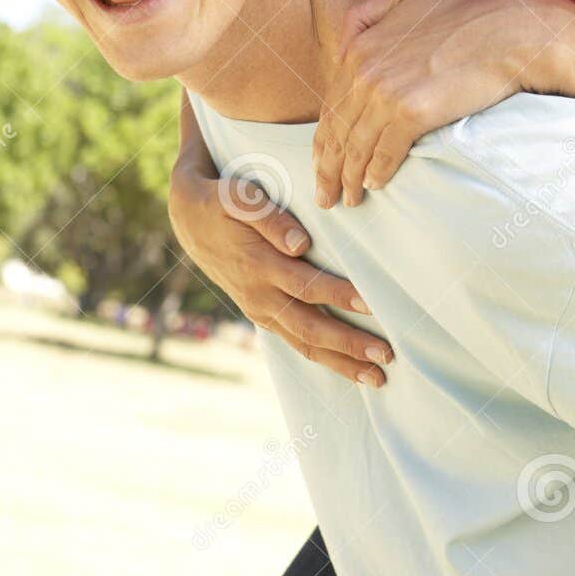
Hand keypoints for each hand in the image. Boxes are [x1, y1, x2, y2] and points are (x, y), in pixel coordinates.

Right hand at [167, 156, 392, 386]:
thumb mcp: (239, 198)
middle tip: (385, 355)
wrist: (188, 220)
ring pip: (303, 343)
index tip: (371, 303)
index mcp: (258, 266)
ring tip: (376, 377)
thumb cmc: (222, 202)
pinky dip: (322, 357)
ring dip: (341, 362)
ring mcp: (259, 309)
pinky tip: (348, 367)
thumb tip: (301, 243)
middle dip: (348, 345)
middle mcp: (259, 296)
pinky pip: (294, 342)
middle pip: (309, 327)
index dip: (339, 295)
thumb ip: (269, 219)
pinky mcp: (261, 315)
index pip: (306, 286)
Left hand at [312, 0, 546, 207]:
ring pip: (357, 145)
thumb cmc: (467, 17)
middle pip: (337, 129)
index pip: (331, 103)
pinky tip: (375, 185)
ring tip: (349, 200)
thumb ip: (370, 16)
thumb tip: (346, 40)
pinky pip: (385, 152)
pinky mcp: (411, 113)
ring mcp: (386, 93)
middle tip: (325, 194)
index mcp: (359, 47)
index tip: (322, 160)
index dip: (324, 137)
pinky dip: (377, 172)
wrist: (509, 34)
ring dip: (350, 178)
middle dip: (328, 167)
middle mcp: (365, 71)